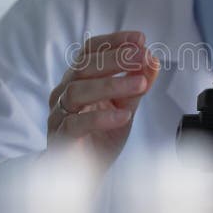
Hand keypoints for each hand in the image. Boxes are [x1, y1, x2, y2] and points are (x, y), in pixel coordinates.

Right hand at [45, 31, 159, 168]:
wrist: (86, 173)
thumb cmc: (101, 136)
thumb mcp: (126, 107)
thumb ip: (137, 85)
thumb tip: (153, 61)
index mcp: (78, 79)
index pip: (90, 51)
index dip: (113, 41)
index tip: (139, 39)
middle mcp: (64, 92)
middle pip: (84, 67)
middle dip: (116, 59)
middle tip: (142, 57)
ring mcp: (59, 114)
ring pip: (77, 91)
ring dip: (112, 84)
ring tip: (140, 84)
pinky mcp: (60, 138)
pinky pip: (76, 123)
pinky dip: (101, 117)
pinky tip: (124, 116)